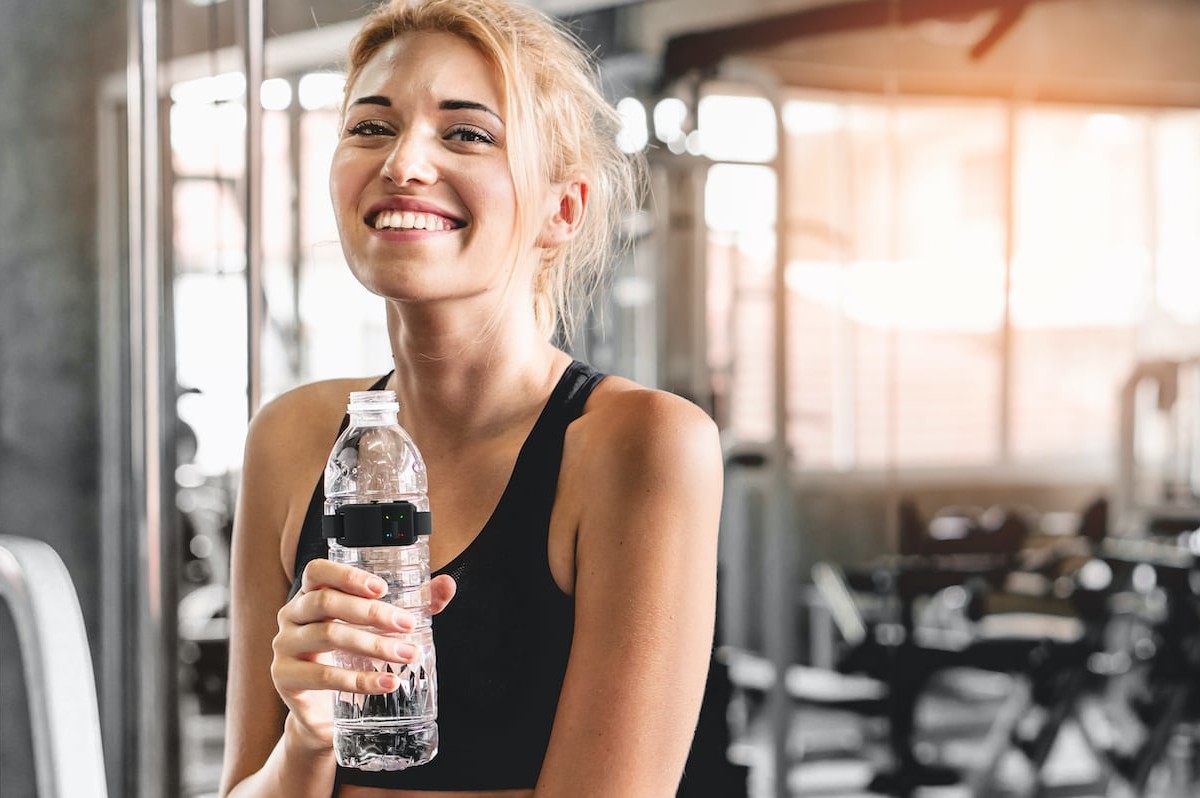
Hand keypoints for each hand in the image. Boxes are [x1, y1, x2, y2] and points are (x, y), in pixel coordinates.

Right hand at [271, 559, 455, 750]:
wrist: (325, 714)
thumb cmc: (351, 659)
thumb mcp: (378, 630)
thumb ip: (412, 605)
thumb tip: (447, 585)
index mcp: (310, 595)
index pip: (317, 571)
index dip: (346, 575)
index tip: (382, 588)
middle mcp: (292, 616)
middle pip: (326, 602)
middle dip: (371, 613)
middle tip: (406, 625)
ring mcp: (284, 647)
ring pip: (328, 635)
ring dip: (372, 645)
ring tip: (406, 655)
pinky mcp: (285, 678)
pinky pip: (323, 676)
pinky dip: (359, 680)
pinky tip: (387, 684)